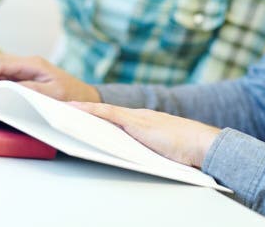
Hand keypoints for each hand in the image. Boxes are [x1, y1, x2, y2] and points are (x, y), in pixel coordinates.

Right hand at [0, 52, 99, 102]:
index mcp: (33, 64)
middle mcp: (26, 62)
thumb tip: (5, 87)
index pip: (0, 63)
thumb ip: (29, 90)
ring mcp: (24, 67)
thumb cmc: (72, 97)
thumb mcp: (53, 95)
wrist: (86, 98)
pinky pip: (0, 71)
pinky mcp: (23, 74)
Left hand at [71, 102, 220, 167]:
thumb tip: (137, 157)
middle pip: (106, 113)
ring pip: (103, 112)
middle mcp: (139, 116)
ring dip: (82, 110)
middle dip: (85, 111)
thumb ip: (147, 148)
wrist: (201, 143)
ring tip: (63, 108)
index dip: (98, 116)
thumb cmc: (187, 150)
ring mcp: (137, 117)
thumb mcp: (162, 149)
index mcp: (146, 122)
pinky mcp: (135, 121)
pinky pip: (107, 114)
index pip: (116, 118)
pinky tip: (76, 110)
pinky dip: (90, 111)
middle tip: (64, 108)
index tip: (81, 115)